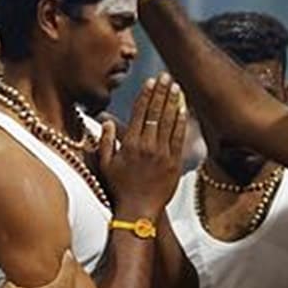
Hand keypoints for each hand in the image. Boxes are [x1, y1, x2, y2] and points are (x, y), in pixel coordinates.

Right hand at [99, 74, 186, 217]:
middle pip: (156, 112)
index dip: (146, 95)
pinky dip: (181, 121)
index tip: (150, 81)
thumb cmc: (119, 189)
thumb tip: (107, 121)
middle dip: (161, 92)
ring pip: (169, 122)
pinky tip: (183, 109)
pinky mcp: (174, 163)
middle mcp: (147, 146)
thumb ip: (105, 141)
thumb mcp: (105, 165)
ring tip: (176, 86)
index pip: (139, 113)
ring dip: (172, 102)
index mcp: (129, 144)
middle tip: (166, 76)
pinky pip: (179, 137)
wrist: (138, 211)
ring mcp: (162, 154)